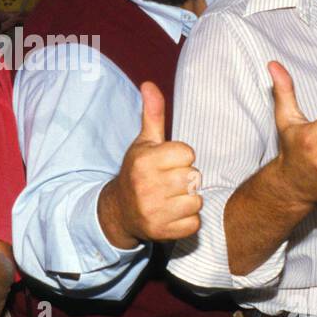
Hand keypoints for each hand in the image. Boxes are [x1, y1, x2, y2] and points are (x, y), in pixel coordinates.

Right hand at [103, 82, 201, 247]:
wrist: (120, 211)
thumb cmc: (138, 172)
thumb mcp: (144, 143)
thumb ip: (152, 114)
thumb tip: (149, 83)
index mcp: (144, 162)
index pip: (188, 153)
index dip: (182, 157)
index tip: (168, 163)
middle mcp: (147, 186)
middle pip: (194, 177)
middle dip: (187, 179)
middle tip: (170, 182)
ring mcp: (154, 211)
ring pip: (196, 201)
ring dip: (189, 200)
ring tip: (171, 197)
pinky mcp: (162, 232)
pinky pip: (194, 223)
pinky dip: (187, 220)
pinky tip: (172, 214)